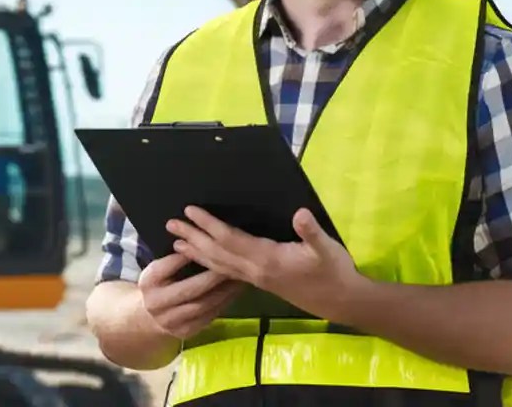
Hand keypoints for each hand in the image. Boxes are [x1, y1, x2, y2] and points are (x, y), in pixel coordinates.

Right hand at [137, 251, 243, 338]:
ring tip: (238, 278)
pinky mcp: (185, 332)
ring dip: (224, 291)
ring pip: (203, 305)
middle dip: (213, 276)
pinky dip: (223, 303)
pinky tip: (234, 293)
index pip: (169, 266)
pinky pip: (208, 316)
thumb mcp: (159, 270)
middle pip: (189, 289)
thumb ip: (173, 260)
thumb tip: (197, 242)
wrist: (149, 317)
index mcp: (148, 282)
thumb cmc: (159, 285)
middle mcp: (156, 303)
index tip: (209, 246)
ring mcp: (170, 320)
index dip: (188, 257)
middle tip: (232, 264)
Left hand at [167, 206, 366, 322]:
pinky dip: (210, 264)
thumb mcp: (327, 249)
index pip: (230, 240)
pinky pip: (227, 273)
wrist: (341, 301)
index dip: (209, 225)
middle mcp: (255, 270)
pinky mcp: (260, 282)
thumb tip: (300, 215)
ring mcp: (256, 278)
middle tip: (170, 224)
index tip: (190, 211)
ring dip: (196, 252)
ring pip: (218, 265)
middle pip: (216, 253)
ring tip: (176, 242)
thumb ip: (311, 232)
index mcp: (267, 259)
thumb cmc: (334, 271)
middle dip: (193, 237)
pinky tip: (203, 260)